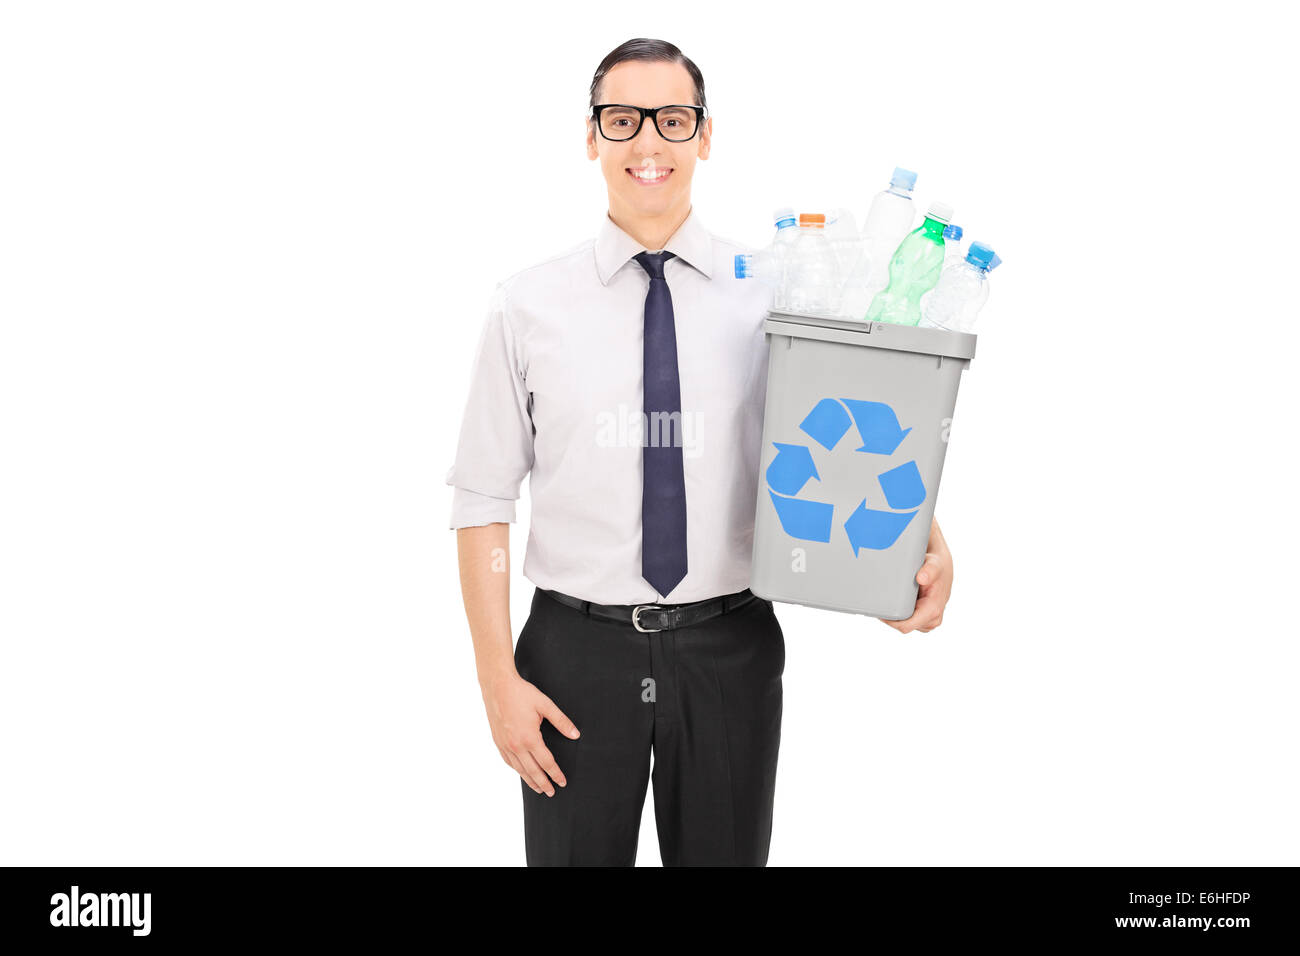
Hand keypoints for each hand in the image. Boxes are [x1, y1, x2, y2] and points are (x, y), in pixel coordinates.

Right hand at [481, 673, 579, 796]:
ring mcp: (505, 745)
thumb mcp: (545, 705)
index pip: (546, 762)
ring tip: (538, 788)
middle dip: (544, 783)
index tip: (562, 782)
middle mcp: (516, 746)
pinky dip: (517, 770)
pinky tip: (522, 773)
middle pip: (533, 771)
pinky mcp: (498, 742)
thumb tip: (575, 735)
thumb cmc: (521, 693)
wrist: (497, 686)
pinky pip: (508, 762)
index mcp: (530, 738)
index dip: (556, 774)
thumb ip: (561, 721)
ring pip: (520, 769)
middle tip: (552, 792)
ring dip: (530, 780)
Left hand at [884, 520, 952, 634]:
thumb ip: (929, 570)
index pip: (906, 626)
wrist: (942, 569)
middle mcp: (932, 620)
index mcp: (933, 611)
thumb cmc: (937, 568)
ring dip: (894, 615)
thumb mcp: (934, 565)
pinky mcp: (923, 620)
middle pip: (902, 626)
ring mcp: (927, 622)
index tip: (879, 610)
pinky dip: (899, 613)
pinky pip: (906, 621)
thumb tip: (921, 578)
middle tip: (880, 602)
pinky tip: (894, 602)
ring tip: (889, 599)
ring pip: (903, 625)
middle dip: (890, 617)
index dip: (890, 621)